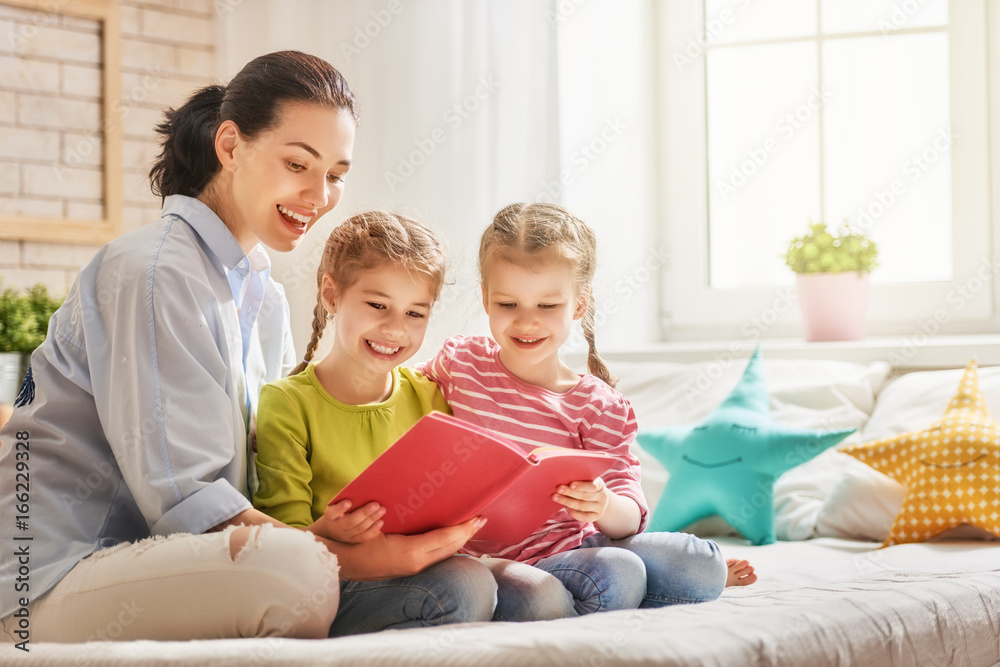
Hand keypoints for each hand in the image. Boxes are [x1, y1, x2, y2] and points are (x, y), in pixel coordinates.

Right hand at [308, 499, 384, 543]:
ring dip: (372, 519)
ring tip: (382, 510)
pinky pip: (364, 537)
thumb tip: (364, 487)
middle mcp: (337, 527)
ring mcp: (345, 536)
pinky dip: (373, 530)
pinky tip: (381, 521)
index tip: (348, 502)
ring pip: (359, 529)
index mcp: (330, 515)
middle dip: (364, 512)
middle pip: (351, 521)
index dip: (340, 508)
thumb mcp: (336, 505)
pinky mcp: (353, 541)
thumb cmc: (338, 511)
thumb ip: (346, 498)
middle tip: (376, 504)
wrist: (332, 529)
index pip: (333, 512)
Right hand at [330, 516, 487, 580]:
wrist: (341, 562)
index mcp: (411, 551)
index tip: (478, 517)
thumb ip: (404, 519)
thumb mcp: (379, 524)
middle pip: (450, 547)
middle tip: (480, 519)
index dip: (464, 528)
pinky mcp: (408, 568)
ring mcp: (413, 567)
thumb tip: (427, 503)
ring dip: (458, 540)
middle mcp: (416, 562)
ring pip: (444, 553)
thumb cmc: (357, 539)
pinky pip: (435, 556)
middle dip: (467, 533)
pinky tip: (449, 538)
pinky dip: (447, 546)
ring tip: (469, 527)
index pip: (447, 539)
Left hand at [553, 477, 610, 522]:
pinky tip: (566, 508)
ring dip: (567, 502)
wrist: (600, 500)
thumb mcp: (588, 480)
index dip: (582, 486)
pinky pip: (584, 517)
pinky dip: (574, 513)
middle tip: (558, 489)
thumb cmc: (588, 486)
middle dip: (570, 493)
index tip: (571, 484)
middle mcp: (602, 497)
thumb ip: (580, 479)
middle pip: (584, 496)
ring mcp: (600, 508)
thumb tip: (562, 478)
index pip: (592, 486)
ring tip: (556, 497)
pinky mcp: (596, 516)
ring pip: (582, 506)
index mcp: (600, 485)